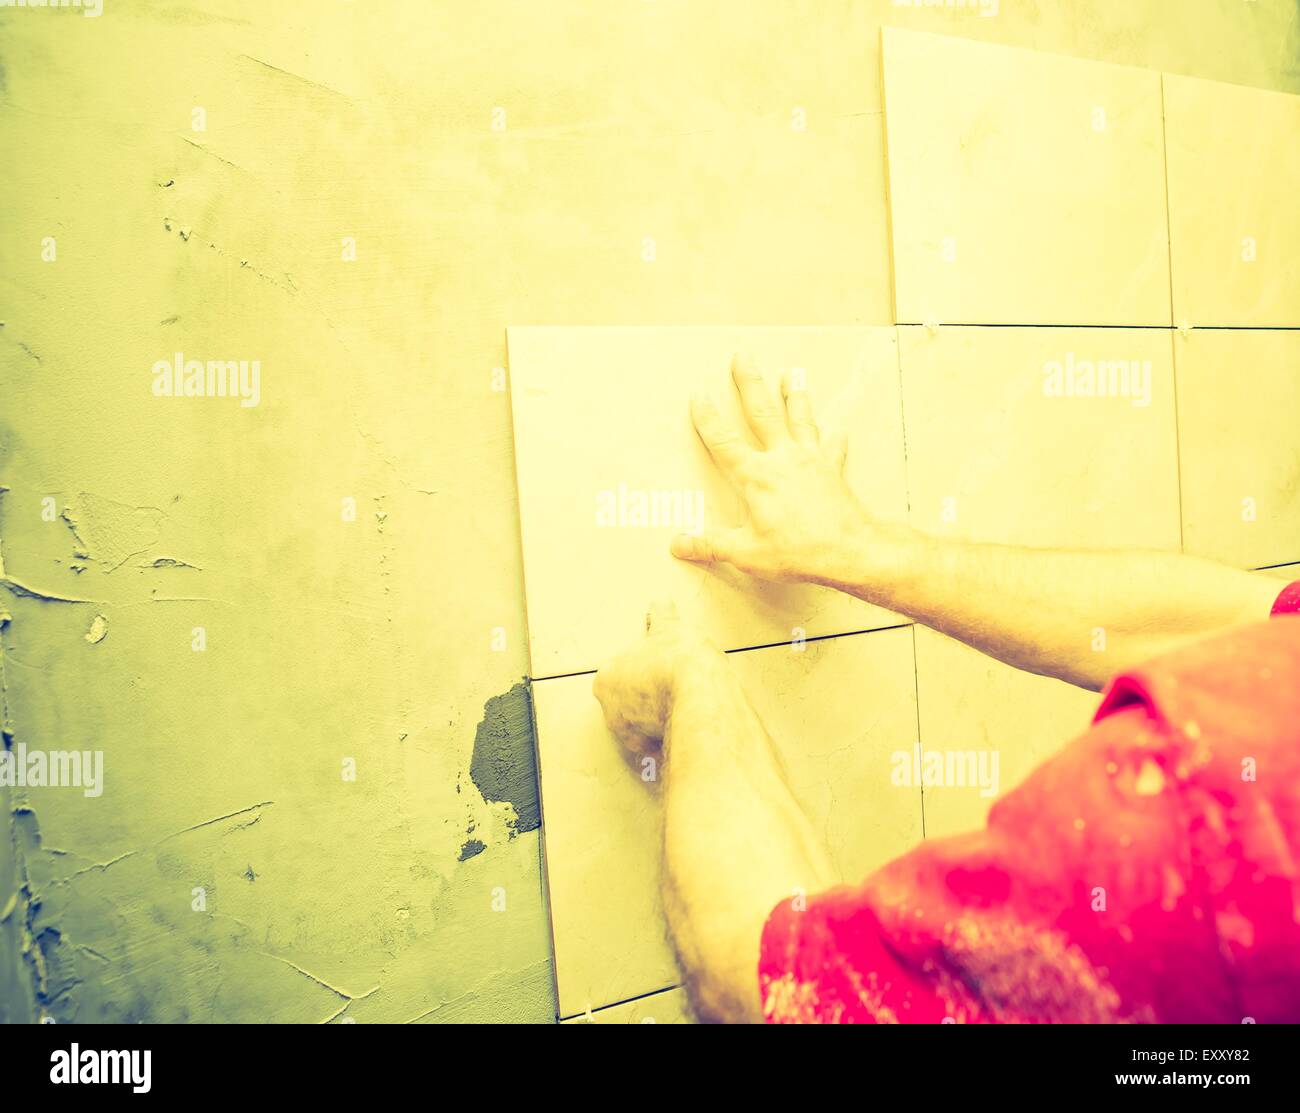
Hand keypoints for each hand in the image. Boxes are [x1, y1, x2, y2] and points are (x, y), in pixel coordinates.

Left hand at [592, 602, 723, 755]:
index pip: (620, 679)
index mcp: (607, 678)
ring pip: (642, 734)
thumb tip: (661, 603)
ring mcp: (632, 737)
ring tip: (682, 716)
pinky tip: (686, 737)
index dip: (644, 676)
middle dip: (647, 705)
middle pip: (628, 709)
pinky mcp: (654, 755)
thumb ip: (661, 616)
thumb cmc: (680, 660)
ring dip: (658, 729)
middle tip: (671, 696)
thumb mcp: (670, 626)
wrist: (700, 693)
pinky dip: (671, 749)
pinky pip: (660, 755)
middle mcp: (612, 711)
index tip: (660, 674)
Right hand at [671, 353, 868, 583]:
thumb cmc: (799, 551)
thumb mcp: (746, 553)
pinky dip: (834, 436)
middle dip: (750, 383)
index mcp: (757, 476)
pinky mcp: (834, 470)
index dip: (708, 418)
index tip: (698, 394)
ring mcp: (812, 460)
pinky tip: (836, 428)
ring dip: (795, 395)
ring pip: (801, 419)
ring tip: (792, 375)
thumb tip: (677, 544)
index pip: (724, 441)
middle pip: (762, 413)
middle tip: (743, 356)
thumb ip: (710, 545)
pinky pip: (833, 446)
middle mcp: (784, 459)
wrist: (850, 550)